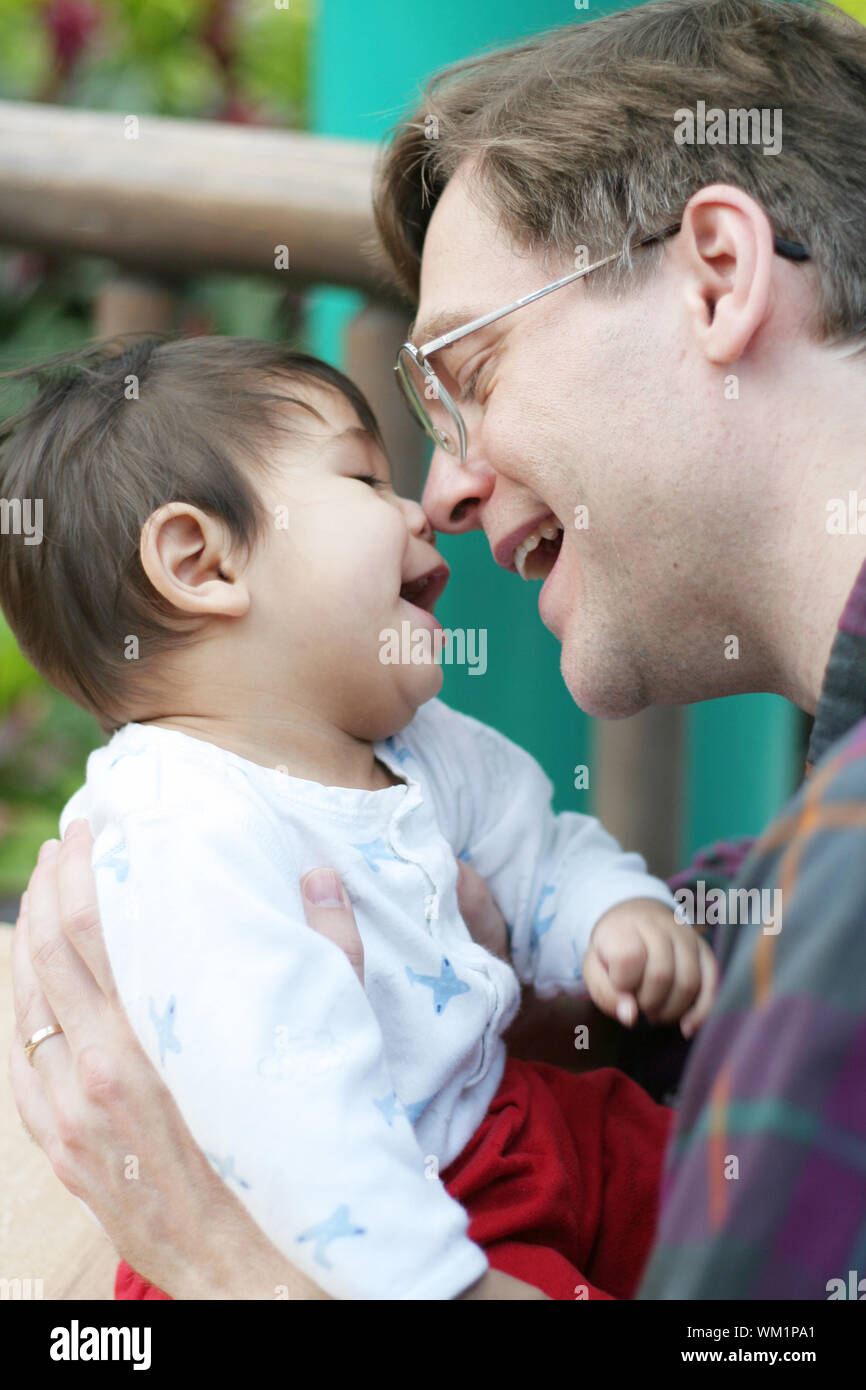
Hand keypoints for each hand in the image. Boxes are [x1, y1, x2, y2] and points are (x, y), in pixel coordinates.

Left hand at [9, 829, 537, 1298]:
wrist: (263, 1276)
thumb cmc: (298, 1163)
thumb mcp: (323, 1055)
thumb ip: (328, 958)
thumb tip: (319, 880)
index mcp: (153, 1042)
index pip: (87, 932)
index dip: (79, 873)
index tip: (90, 829)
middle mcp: (96, 1075)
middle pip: (47, 956)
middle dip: (49, 889)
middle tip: (65, 846)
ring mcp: (71, 1118)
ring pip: (26, 1008)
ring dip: (28, 942)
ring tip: (42, 898)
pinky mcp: (63, 1153)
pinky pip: (21, 1069)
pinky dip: (21, 1016)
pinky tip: (32, 990)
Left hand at [581, 898, 716, 1037]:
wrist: (635, 920)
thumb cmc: (612, 951)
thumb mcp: (594, 969)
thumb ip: (605, 993)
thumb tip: (630, 1016)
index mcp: (625, 927)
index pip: (629, 958)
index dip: (623, 984)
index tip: (620, 987)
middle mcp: (659, 926)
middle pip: (661, 975)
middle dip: (648, 1002)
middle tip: (639, 1004)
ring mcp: (686, 936)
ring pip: (689, 982)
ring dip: (671, 1010)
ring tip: (655, 1012)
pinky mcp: (705, 950)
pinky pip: (712, 983)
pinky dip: (701, 1012)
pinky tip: (686, 1027)